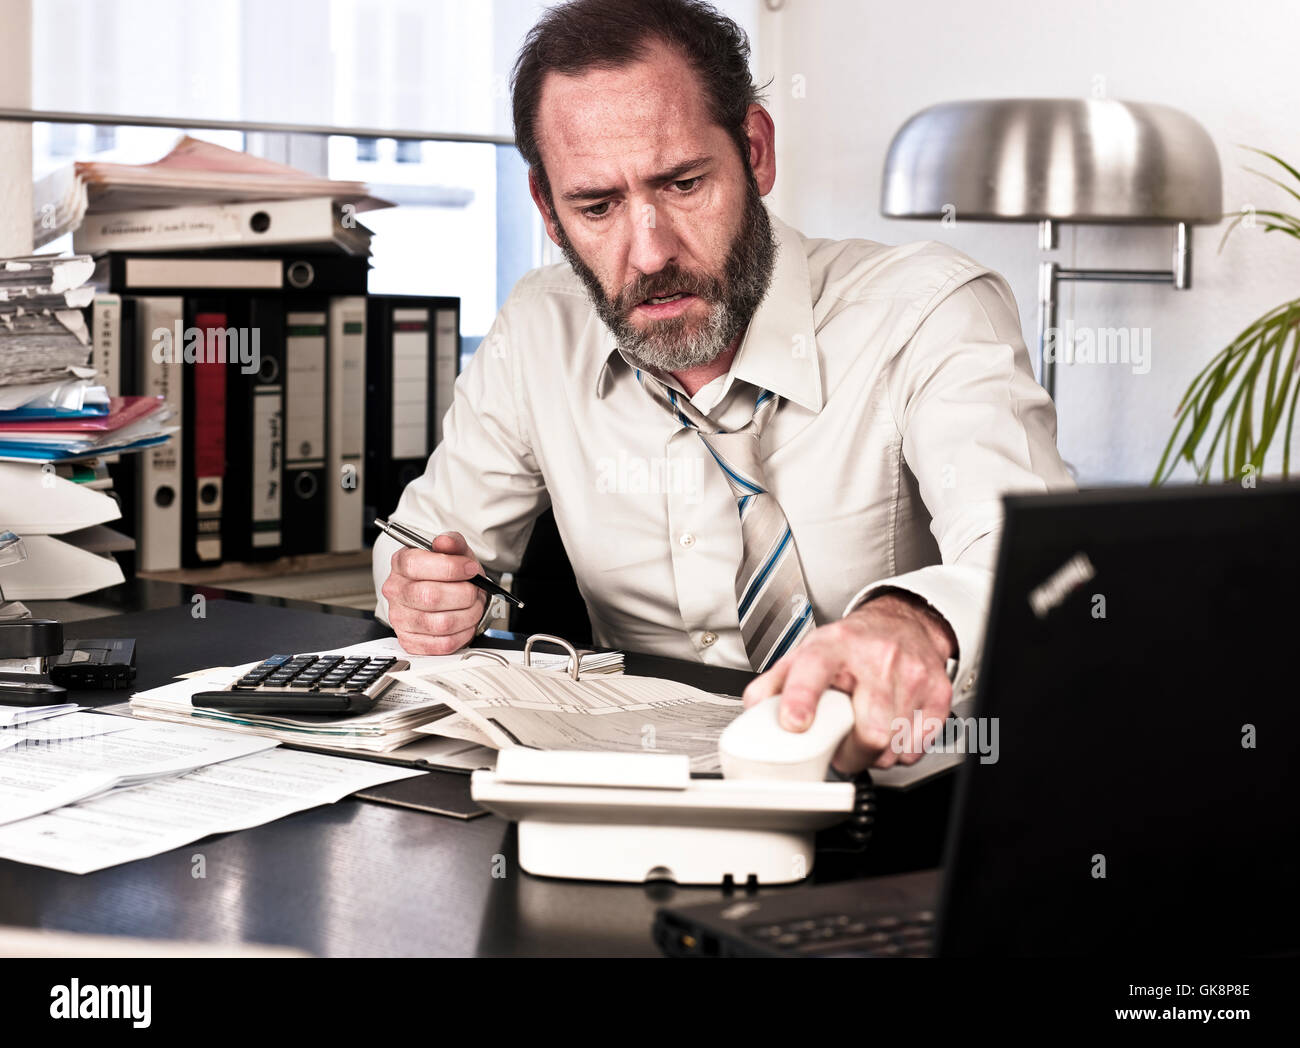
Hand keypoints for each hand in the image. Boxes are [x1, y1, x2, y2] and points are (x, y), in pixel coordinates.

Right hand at [381, 530, 487, 654]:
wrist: (446, 593)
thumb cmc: (448, 573)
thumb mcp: (454, 551)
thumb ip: (452, 542)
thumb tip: (445, 541)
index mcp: (402, 564)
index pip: (417, 565)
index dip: (450, 568)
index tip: (470, 569)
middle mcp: (396, 591)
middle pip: (430, 597)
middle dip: (465, 594)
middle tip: (476, 591)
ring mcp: (400, 618)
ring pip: (441, 623)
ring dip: (468, 615)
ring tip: (473, 606)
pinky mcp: (411, 641)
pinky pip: (443, 644)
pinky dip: (463, 634)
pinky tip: (465, 622)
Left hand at [741, 593, 956, 773]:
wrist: (903, 623)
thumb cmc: (852, 644)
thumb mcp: (806, 653)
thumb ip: (773, 685)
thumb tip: (753, 713)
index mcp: (834, 647)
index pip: (814, 670)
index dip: (802, 700)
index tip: (795, 724)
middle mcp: (876, 658)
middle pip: (870, 730)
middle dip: (851, 755)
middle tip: (840, 752)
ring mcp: (911, 674)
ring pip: (894, 746)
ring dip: (875, 755)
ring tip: (864, 734)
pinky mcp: (937, 692)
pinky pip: (916, 747)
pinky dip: (899, 751)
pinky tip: (889, 729)